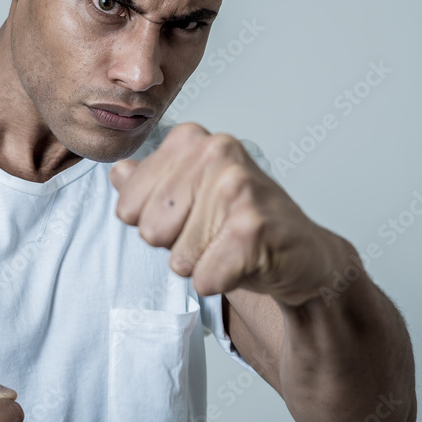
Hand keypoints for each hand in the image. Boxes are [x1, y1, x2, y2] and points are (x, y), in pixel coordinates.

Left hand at [109, 122, 347, 305]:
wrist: (304, 254)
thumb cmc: (243, 223)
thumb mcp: (192, 195)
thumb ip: (151, 183)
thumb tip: (118, 173)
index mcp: (191, 140)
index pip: (128, 205)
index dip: (155, 224)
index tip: (192, 216)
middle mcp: (215, 153)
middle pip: (150, 231)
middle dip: (177, 245)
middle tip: (214, 235)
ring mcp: (236, 188)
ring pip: (177, 257)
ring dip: (202, 264)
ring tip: (230, 247)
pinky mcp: (252, 229)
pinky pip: (204, 278)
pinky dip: (221, 282)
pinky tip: (244, 263)